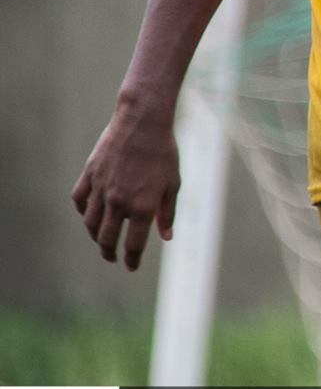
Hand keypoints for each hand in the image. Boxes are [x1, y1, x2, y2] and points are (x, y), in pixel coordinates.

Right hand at [72, 106, 179, 270]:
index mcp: (142, 207)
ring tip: (101, 240)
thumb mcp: (173, 183)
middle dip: (109, 253)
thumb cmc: (164, 152)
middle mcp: (119, 202)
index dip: (131, 259)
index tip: (131, 266)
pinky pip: (79, 200)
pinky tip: (88, 214)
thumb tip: (165, 237)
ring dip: (95, 236)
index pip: (133, 244)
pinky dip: (82, 211)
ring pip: (90, 223)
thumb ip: (167, 213)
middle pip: (106, 239)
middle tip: (113, 257)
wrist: (143, 122)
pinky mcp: (89, 175)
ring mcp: (101, 189)